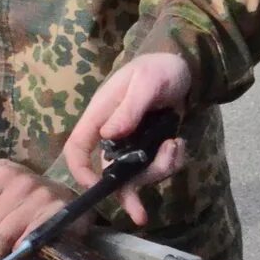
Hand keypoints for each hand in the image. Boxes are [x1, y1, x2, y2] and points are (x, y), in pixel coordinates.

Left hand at [0, 159, 75, 259]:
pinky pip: (25, 239)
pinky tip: (20, 250)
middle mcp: (19, 177)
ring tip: (2, 253)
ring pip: (3, 234)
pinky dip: (20, 249)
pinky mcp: (55, 211)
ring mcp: (39, 193)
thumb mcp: (3, 189)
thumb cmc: (28, 201)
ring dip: (0, 250)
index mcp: (2, 170)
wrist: (69, 203)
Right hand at [62, 53, 193, 227]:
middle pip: (113, 173)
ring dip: (161, 167)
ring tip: (176, 144)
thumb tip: (107, 134)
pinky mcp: (149, 150)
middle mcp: (112, 136)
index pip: (77, 148)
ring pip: (138, 175)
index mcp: (100, 116)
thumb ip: (129, 108)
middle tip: (165, 162)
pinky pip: (158, 168)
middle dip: (137, 180)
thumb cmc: (158, 70)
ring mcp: (131, 146)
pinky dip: (173, 161)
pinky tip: (179, 142)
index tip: (97, 190)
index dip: (81, 172)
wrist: (182, 70)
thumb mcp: (146, 83)